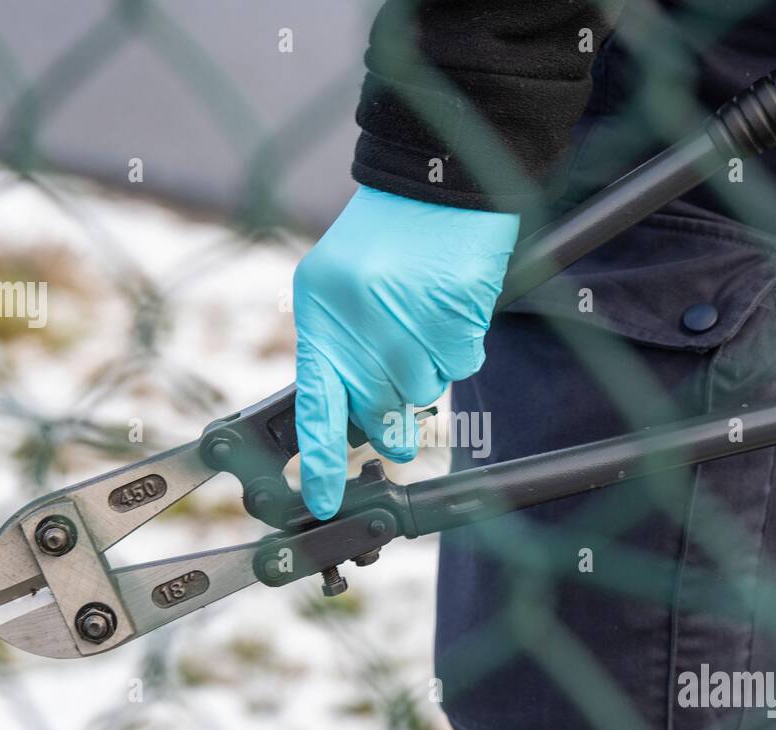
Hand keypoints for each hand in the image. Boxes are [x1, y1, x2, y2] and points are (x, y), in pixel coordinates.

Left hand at [293, 185, 519, 518]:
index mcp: (320, 313)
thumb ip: (343, 353)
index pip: (315, 402)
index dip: (320, 457)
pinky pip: (460, 365)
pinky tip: (448, 309)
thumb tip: (357, 425)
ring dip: (429, 368)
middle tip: (400, 394)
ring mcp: (409, 317)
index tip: (321, 500)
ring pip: (424, 391)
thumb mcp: (341, 289)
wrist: (437, 181)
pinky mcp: (454, 314)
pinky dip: (459, 346)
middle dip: (392, 411)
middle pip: (379, 406)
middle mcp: (359, 317)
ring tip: (424, 320)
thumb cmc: (387, 240)